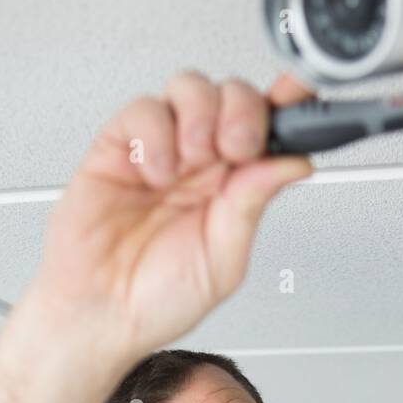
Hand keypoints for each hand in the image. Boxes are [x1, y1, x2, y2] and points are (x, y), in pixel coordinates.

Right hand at [31, 71, 313, 356]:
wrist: (100, 315)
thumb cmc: (157, 299)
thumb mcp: (223, 261)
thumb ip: (253, 205)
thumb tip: (292, 164)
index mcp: (235, 188)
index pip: (269, 130)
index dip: (288, 104)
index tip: (301, 94)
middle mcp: (201, 164)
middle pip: (234, 95)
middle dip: (243, 112)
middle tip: (235, 150)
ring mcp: (163, 150)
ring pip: (192, 88)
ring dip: (200, 118)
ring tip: (190, 164)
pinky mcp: (119, 146)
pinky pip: (145, 110)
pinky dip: (157, 135)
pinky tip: (155, 173)